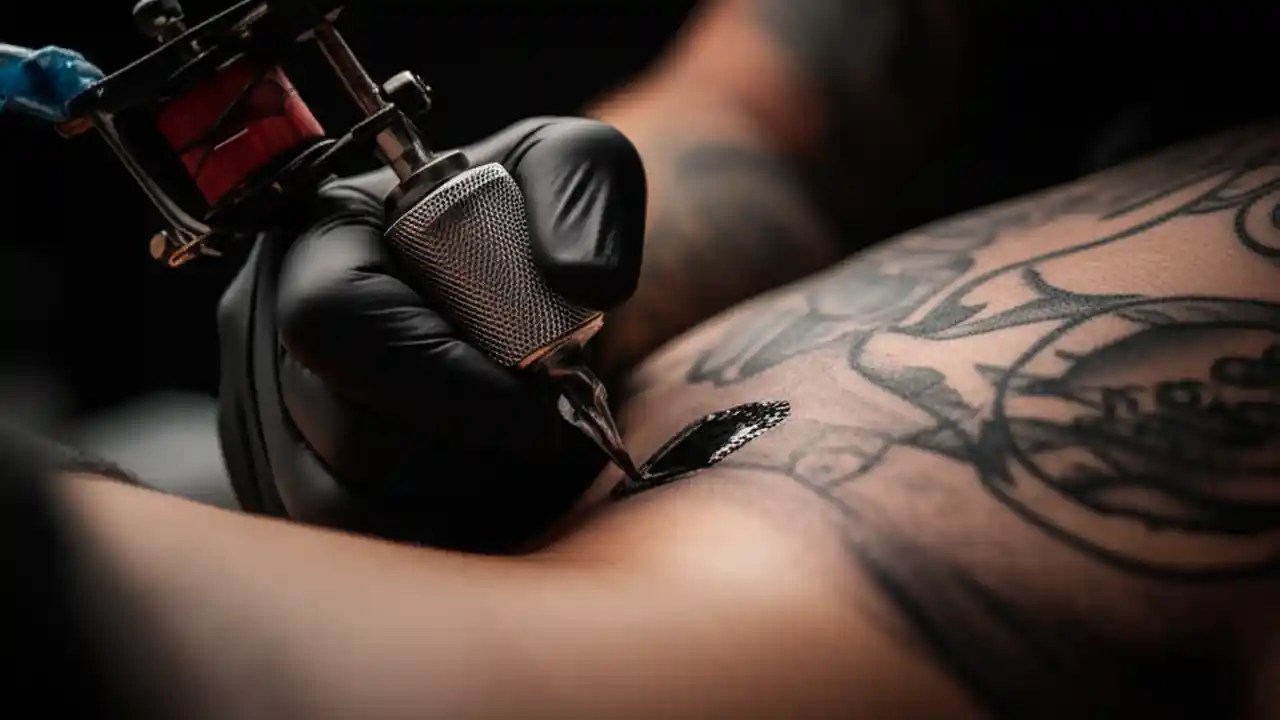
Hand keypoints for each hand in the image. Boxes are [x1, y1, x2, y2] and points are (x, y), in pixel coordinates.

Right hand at [217, 117, 645, 550]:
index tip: (536, 404)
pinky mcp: (291, 484)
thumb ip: (583, 196)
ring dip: (462, 502)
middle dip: (469, 451)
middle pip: (344, 431)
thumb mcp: (571, 172)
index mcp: (321, 241)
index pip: (337, 322)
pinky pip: (355, 545)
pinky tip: (498, 495)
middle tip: (549, 437)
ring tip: (529, 462)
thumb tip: (580, 282)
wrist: (513, 295)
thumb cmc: (531, 227)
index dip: (443, 380)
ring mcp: (268, 419)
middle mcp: (269, 332)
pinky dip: (442, 535)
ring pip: (343, 507)